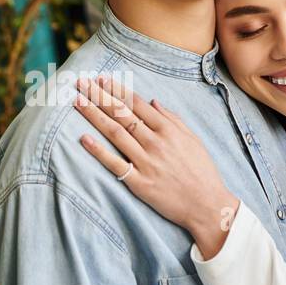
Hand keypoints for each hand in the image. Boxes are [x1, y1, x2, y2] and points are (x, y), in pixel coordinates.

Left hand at [73, 75, 237, 253]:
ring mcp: (145, 163)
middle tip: (82, 82)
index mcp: (168, 130)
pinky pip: (114, 164)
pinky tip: (83, 138)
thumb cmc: (202, 171)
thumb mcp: (192, 139)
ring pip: (114, 133)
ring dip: (94, 115)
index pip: (136, 104)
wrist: (207, 205)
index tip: (101, 79)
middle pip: (122, 114)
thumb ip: (172, 119)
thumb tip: (152, 101)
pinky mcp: (139, 183)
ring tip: (78, 101)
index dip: (117, 89)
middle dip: (100, 96)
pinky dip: (98, 151)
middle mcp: (155, 143)